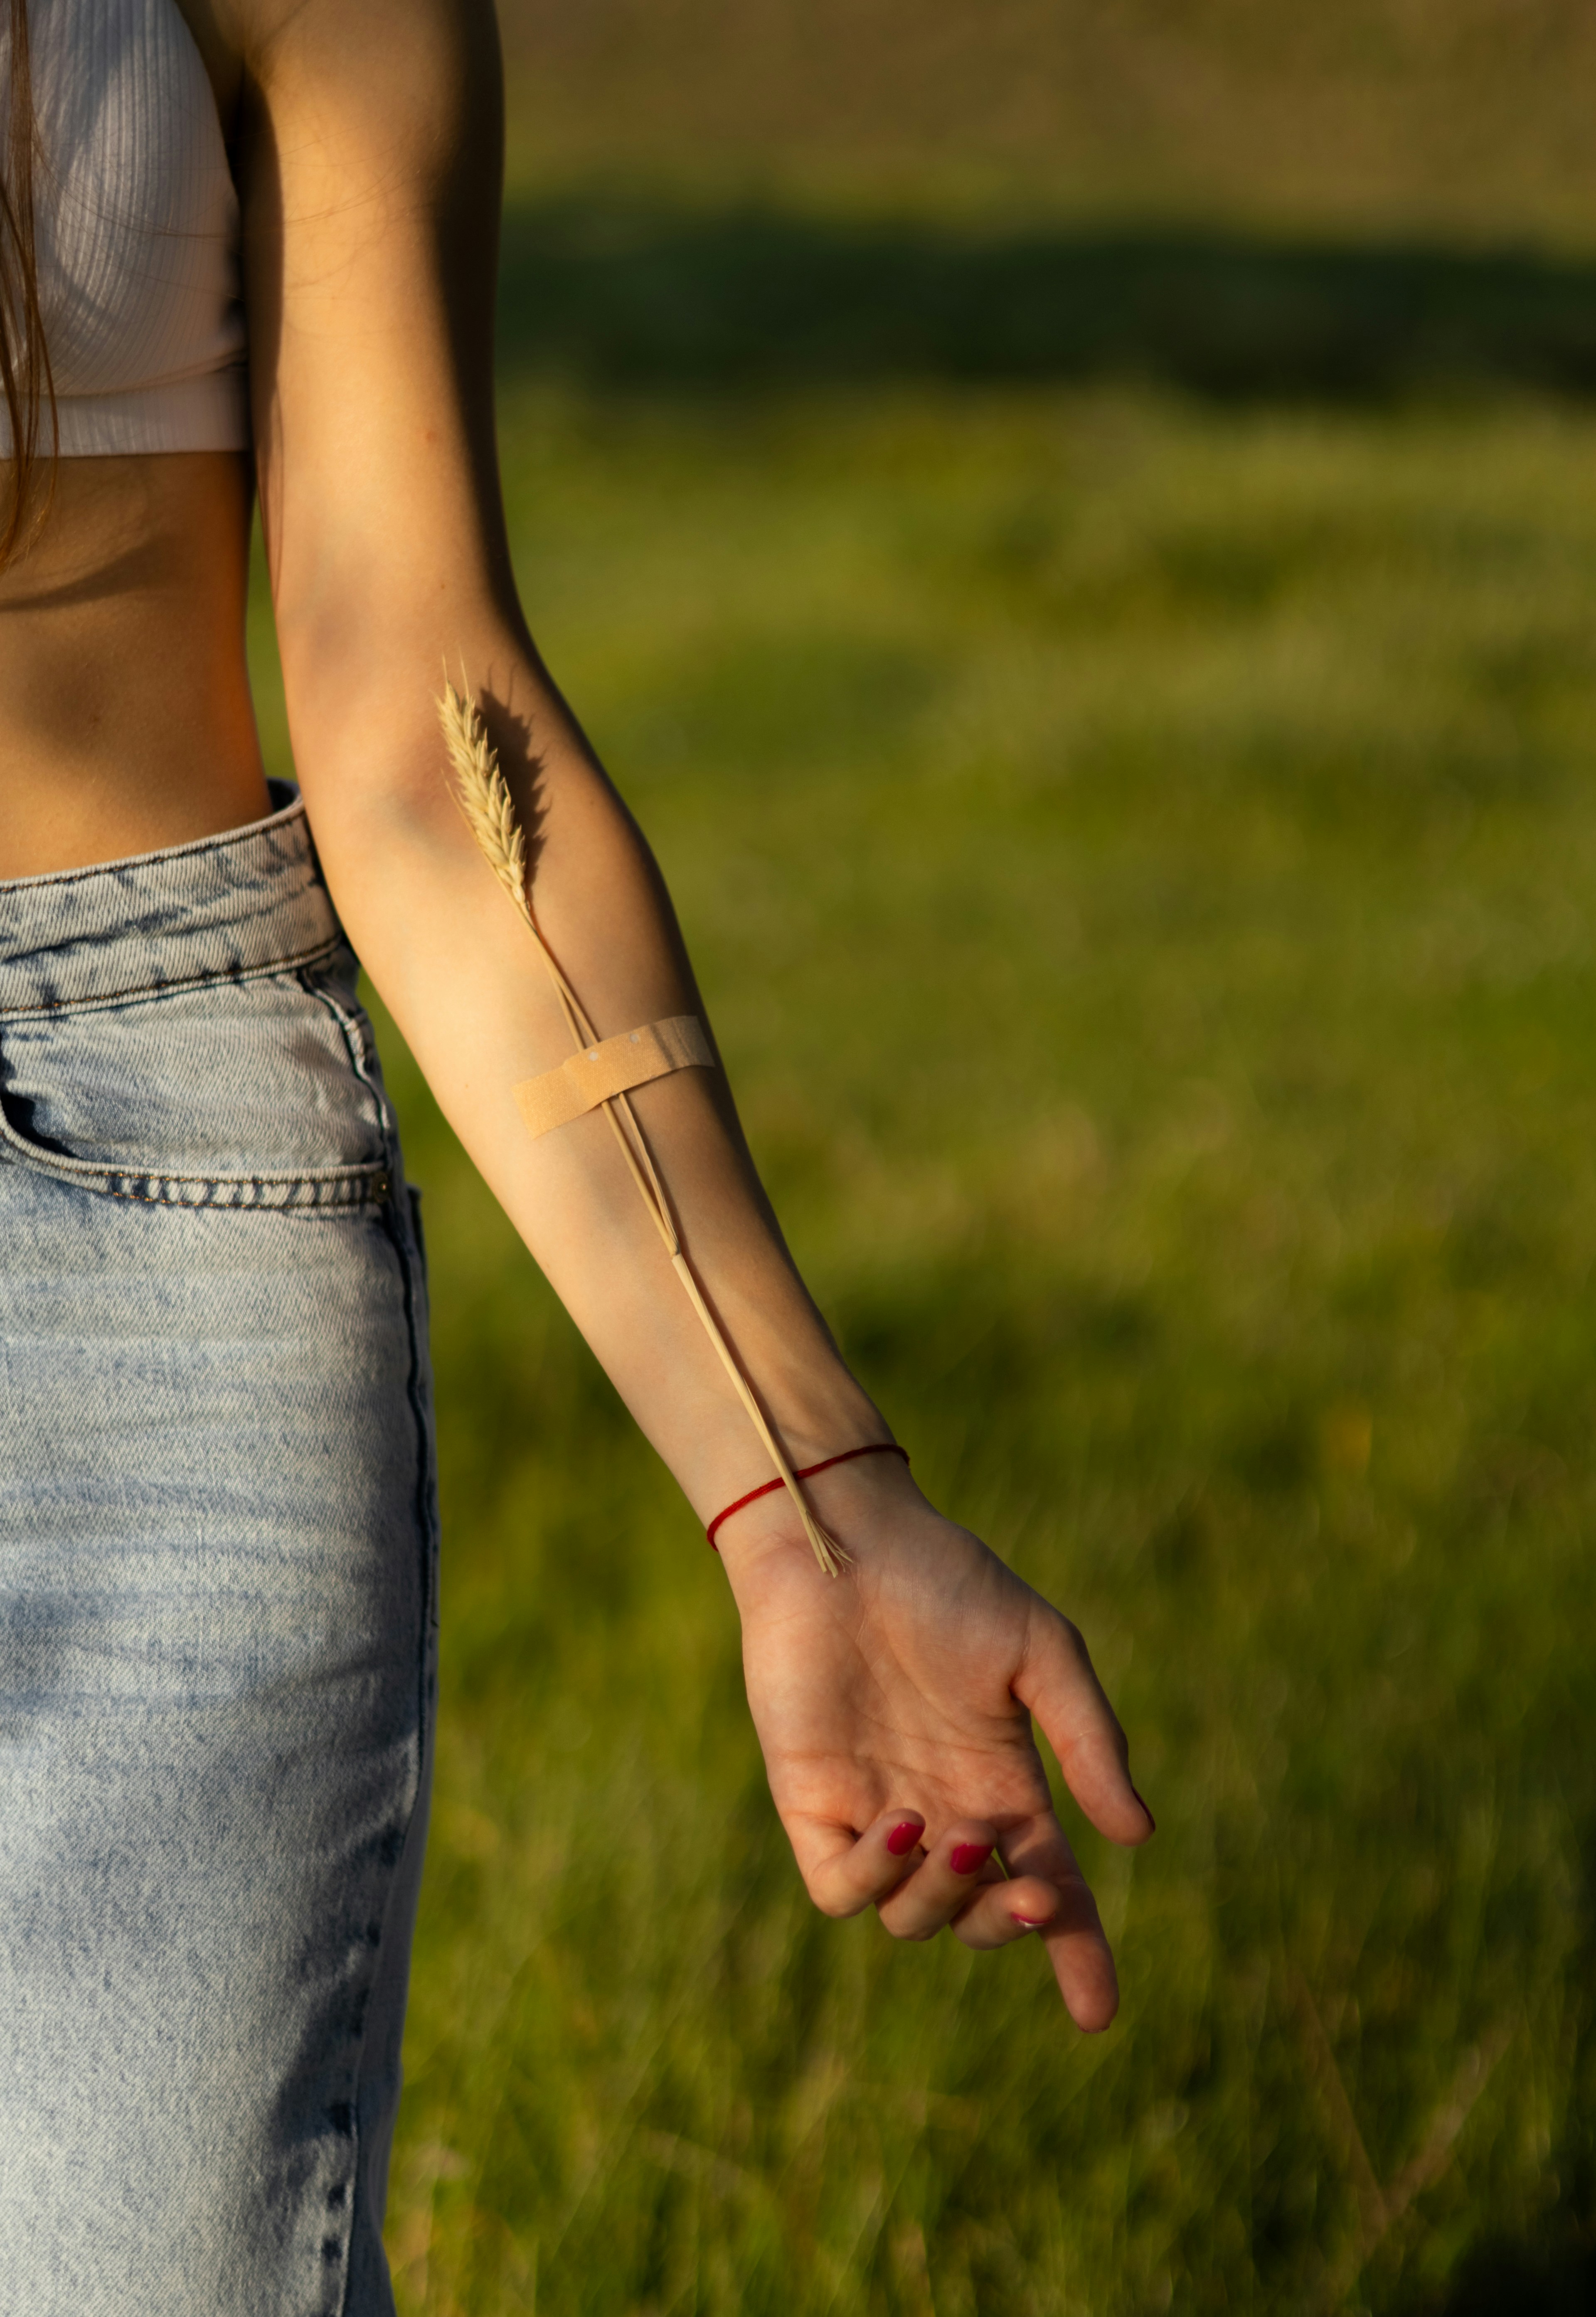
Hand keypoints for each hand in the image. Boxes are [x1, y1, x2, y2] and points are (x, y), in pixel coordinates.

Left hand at [716, 1454, 1153, 2029]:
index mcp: (1002, 1786)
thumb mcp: (1041, 1651)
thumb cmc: (947, 1582)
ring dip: (945, 1898)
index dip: (1075, 1954)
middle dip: (1013, 1924)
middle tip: (1036, 1889)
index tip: (1098, 2015)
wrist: (845, 1542)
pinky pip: (838, 1889)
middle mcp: (941, 1813)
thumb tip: (1137, 1837)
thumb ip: (1089, 1742)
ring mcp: (874, 1813)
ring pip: (910, 1918)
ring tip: (959, 1831)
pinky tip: (901, 1822)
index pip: (1049, 1890)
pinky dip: (874, 1877)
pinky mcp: (809, 1802)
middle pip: (982, 1917)